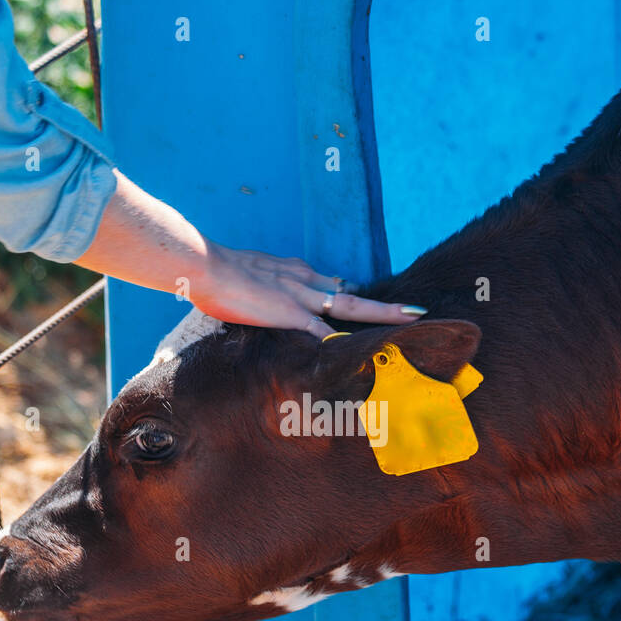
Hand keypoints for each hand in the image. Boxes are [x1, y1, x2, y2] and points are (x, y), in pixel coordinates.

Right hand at [194, 240, 426, 337]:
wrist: (205, 266)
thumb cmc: (214, 272)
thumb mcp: (249, 271)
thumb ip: (266, 282)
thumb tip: (266, 291)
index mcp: (293, 272)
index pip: (329, 284)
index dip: (349, 294)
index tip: (366, 303)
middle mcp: (304, 281)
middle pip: (352, 295)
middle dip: (383, 305)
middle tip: (414, 311)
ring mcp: (301, 298)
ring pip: (351, 306)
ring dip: (382, 314)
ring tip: (411, 319)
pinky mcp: (291, 315)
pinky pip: (323, 332)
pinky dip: (343, 343)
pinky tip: (364, 355)